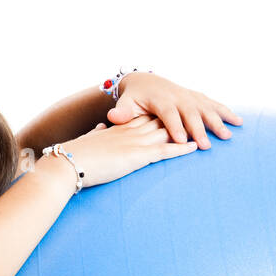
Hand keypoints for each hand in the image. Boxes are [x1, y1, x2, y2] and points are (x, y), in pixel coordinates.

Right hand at [52, 114, 197, 189]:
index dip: (164, 115)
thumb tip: (99, 130)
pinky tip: (194, 148)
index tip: (179, 111)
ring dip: (189, 134)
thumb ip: (98, 135)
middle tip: (204, 118)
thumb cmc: (75, 157)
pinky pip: (163, 151)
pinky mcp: (136, 156)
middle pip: (163, 121)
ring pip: (168, 134)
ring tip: (207, 134)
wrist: (67, 164)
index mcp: (121, 128)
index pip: (147, 118)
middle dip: (184, 120)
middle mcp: (131, 131)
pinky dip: (180, 149)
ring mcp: (135, 142)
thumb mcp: (90, 142)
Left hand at [105, 72, 243, 149]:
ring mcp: (189, 96)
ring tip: (228, 136)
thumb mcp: (125, 103)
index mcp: (160, 100)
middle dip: (199, 129)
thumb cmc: (133, 98)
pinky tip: (239, 122)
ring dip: (217, 122)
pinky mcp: (196, 97)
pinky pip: (213, 104)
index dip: (175, 126)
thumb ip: (121, 112)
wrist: (144, 80)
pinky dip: (226, 112)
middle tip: (206, 146)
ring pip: (205, 109)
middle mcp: (177, 96)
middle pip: (190, 114)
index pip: (168, 114)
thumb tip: (112, 117)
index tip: (181, 140)